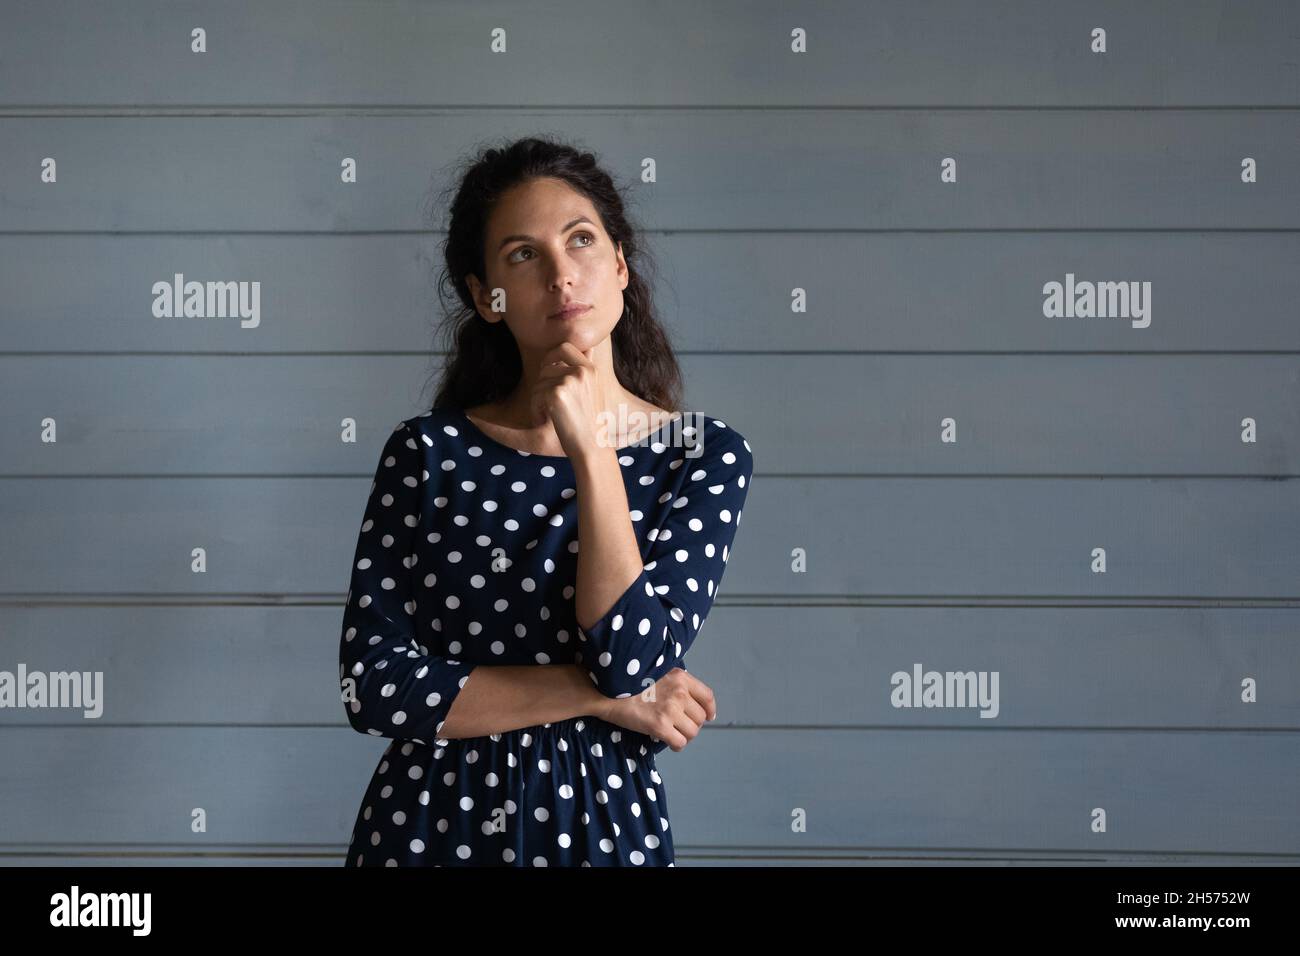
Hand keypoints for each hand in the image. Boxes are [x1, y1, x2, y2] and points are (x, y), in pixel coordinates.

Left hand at [531, 340, 605, 458]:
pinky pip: (535, 396)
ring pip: (539, 383)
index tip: (547, 369)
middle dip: (541, 384)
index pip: (566, 347)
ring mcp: (569, 381)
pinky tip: (546, 420)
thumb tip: (583, 351)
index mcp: (591, 369)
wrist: (592, 446)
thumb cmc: (590, 424)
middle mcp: (582, 371)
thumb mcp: (594, 391)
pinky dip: (536, 410)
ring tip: (549, 416)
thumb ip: (585, 371)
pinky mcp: (557, 394)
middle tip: (545, 401)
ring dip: (538, 401)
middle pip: (547, 367)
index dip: (551, 356)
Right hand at [599, 667, 717, 752]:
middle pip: (700, 717)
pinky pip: (680, 742)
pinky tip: (669, 742)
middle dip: (692, 725)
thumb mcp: (657, 671)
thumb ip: (674, 683)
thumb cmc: (629, 682)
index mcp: (680, 677)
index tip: (709, 716)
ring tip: (673, 734)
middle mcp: (679, 692)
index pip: (707, 696)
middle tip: (680, 726)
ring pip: (692, 732)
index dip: (709, 710)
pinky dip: (676, 745)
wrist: (607, 690)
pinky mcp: (659, 726)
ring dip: (684, 736)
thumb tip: (687, 700)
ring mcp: (670, 710)